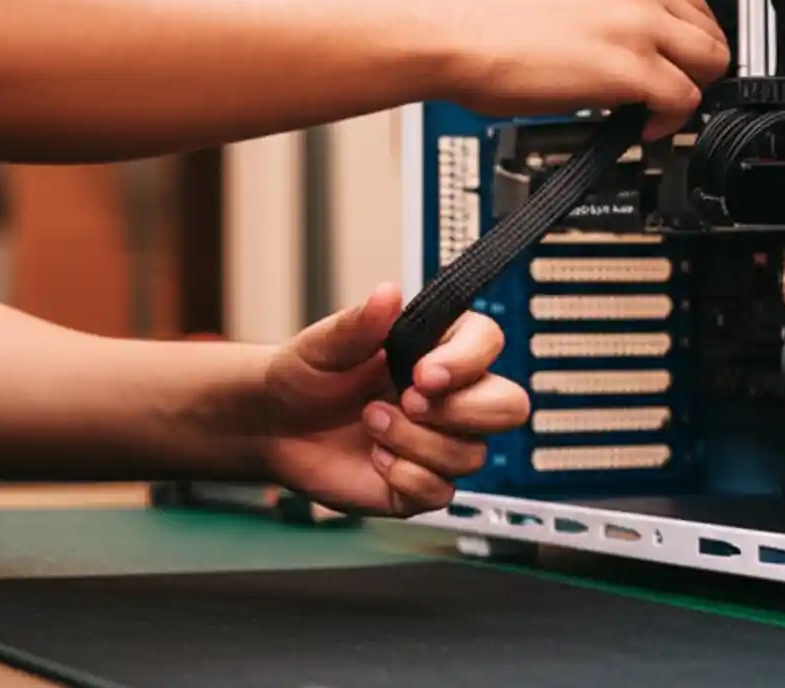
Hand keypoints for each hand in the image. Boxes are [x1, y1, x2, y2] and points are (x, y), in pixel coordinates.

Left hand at [259, 283, 528, 516]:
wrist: (275, 428)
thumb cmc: (305, 376)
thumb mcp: (322, 345)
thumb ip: (358, 324)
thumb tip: (388, 293)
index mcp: (438, 350)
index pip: (488, 344)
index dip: (466, 361)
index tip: (424, 374)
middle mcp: (452, 397)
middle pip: (509, 406)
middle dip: (462, 410)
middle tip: (408, 401)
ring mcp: (442, 443)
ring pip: (471, 454)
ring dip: (416, 442)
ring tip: (370, 423)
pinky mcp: (424, 485)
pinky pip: (441, 492)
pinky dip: (405, 477)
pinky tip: (375, 458)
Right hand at [416, 0, 730, 139]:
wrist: (451, 31)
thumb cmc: (479, 15)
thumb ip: (592, 3)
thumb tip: (603, 36)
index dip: (683, 38)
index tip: (670, 59)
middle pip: (709, 29)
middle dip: (696, 67)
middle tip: (671, 90)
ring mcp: (637, 26)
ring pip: (709, 62)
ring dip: (690, 92)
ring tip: (658, 112)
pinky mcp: (629, 69)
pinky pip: (683, 99)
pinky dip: (671, 121)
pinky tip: (645, 128)